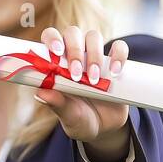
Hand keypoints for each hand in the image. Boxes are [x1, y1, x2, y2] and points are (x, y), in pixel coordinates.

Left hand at [34, 26, 131, 161]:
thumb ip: (57, 105)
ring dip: (94, 55)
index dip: (52, 39)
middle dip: (74, 50)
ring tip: (93, 80)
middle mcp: (74, 55)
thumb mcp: (68, 116)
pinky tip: (115, 72)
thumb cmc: (79, 119)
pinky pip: (120, 47)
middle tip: (76, 74)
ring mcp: (95, 57)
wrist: (105, 128)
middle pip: (72, 33)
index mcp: (56, 64)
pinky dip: (119, 55)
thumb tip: (41, 93)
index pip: (50, 37)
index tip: (57, 53)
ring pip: (94, 36)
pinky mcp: (115, 62)